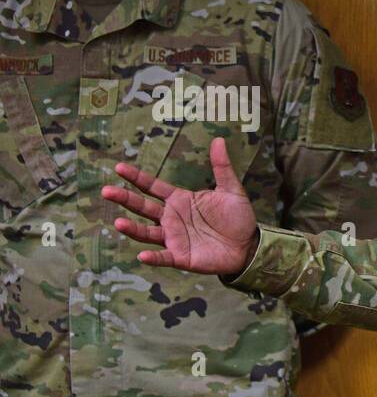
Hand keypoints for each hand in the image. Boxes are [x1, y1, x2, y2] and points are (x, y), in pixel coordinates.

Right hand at [101, 137, 258, 274]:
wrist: (250, 246)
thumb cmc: (238, 218)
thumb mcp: (232, 190)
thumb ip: (222, 167)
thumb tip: (219, 139)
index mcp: (179, 200)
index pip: (152, 187)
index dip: (136, 178)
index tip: (119, 167)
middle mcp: (171, 218)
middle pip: (142, 207)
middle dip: (124, 199)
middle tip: (106, 191)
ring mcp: (174, 238)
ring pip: (147, 232)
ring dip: (132, 229)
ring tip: (118, 223)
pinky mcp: (181, 257)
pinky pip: (163, 257)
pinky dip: (153, 257)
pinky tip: (142, 255)